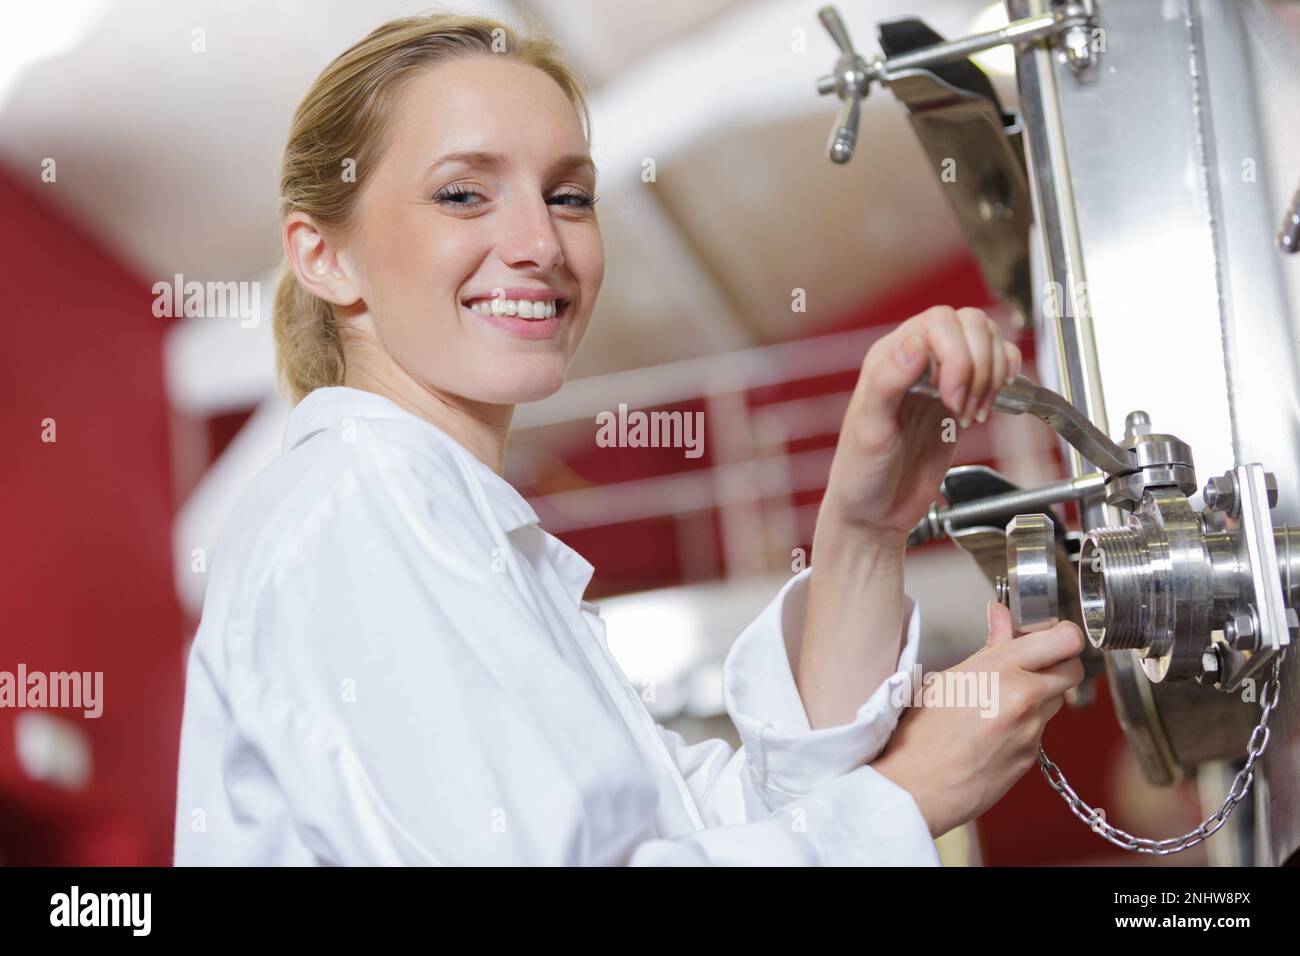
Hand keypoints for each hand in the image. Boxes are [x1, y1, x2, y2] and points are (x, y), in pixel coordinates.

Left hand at [818, 306, 1021, 548]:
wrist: (878, 511)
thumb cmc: (863, 474)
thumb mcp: (870, 429)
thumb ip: (887, 381)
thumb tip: (913, 343)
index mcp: (890, 357)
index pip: (939, 323)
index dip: (956, 357)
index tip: (951, 400)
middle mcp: (917, 360)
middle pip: (969, 324)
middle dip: (978, 365)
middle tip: (963, 409)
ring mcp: (942, 377)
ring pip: (987, 339)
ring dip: (992, 374)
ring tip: (973, 413)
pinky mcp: (962, 397)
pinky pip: (997, 365)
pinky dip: (1004, 380)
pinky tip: (986, 407)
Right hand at [870, 602, 1084, 837]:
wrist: (916, 789)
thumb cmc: (920, 733)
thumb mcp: (948, 677)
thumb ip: (989, 647)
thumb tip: (1002, 616)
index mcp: (1001, 671)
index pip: (1064, 639)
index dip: (1059, 634)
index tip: (1045, 634)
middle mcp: (1025, 700)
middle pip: (1072, 668)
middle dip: (1057, 662)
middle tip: (1030, 662)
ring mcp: (1032, 732)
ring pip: (1056, 699)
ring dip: (1040, 692)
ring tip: (1000, 698)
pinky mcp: (1032, 758)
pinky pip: (1039, 729)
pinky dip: (1024, 723)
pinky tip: (992, 728)